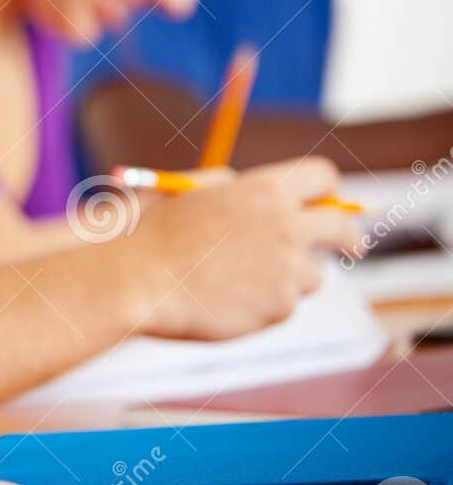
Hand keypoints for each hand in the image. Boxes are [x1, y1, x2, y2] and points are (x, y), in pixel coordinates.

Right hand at [119, 156, 358, 340]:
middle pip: (342, 228)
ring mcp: (287, 269)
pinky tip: (223, 299)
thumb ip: (235, 190)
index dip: (326, 191)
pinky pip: (283, 304)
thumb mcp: (191, 192)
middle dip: (350, 238)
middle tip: (349, 247)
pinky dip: (262, 303)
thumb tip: (268, 197)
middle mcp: (287, 226)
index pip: (322, 177)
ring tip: (235, 280)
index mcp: (264, 190)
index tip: (327, 204)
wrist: (134, 280)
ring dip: (288, 277)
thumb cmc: (151, 233)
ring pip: (312, 275)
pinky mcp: (280, 307)